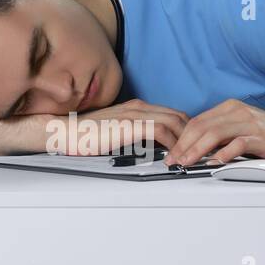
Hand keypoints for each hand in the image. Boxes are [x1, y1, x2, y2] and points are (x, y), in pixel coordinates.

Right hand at [12, 99, 189, 154]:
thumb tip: (147, 149)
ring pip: (175, 120)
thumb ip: (132, 136)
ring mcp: (135, 114)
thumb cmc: (85, 135)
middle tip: (199, 151)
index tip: (192, 144)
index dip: (186, 129)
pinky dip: (172, 143)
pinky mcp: (130, 125)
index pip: (172, 114)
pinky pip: (162, 129)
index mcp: (136, 108)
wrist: (66, 131)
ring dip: (186, 140)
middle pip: (179, 115)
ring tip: (191, 156)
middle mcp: (139, 107)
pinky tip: (174, 156)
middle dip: (192, 134)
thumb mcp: (115, 132)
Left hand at [165, 99, 264, 165]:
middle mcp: (238, 112)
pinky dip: (224, 153)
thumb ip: (222, 135)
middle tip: (173, 160)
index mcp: (230, 108)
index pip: (197, 121)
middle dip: (183, 145)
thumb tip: (196, 150)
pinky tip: (214, 162)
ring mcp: (250, 123)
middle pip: (201, 126)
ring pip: (215, 133)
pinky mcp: (261, 137)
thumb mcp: (242, 129)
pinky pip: (238, 144)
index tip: (171, 152)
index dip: (180, 138)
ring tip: (186, 162)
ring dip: (197, 150)